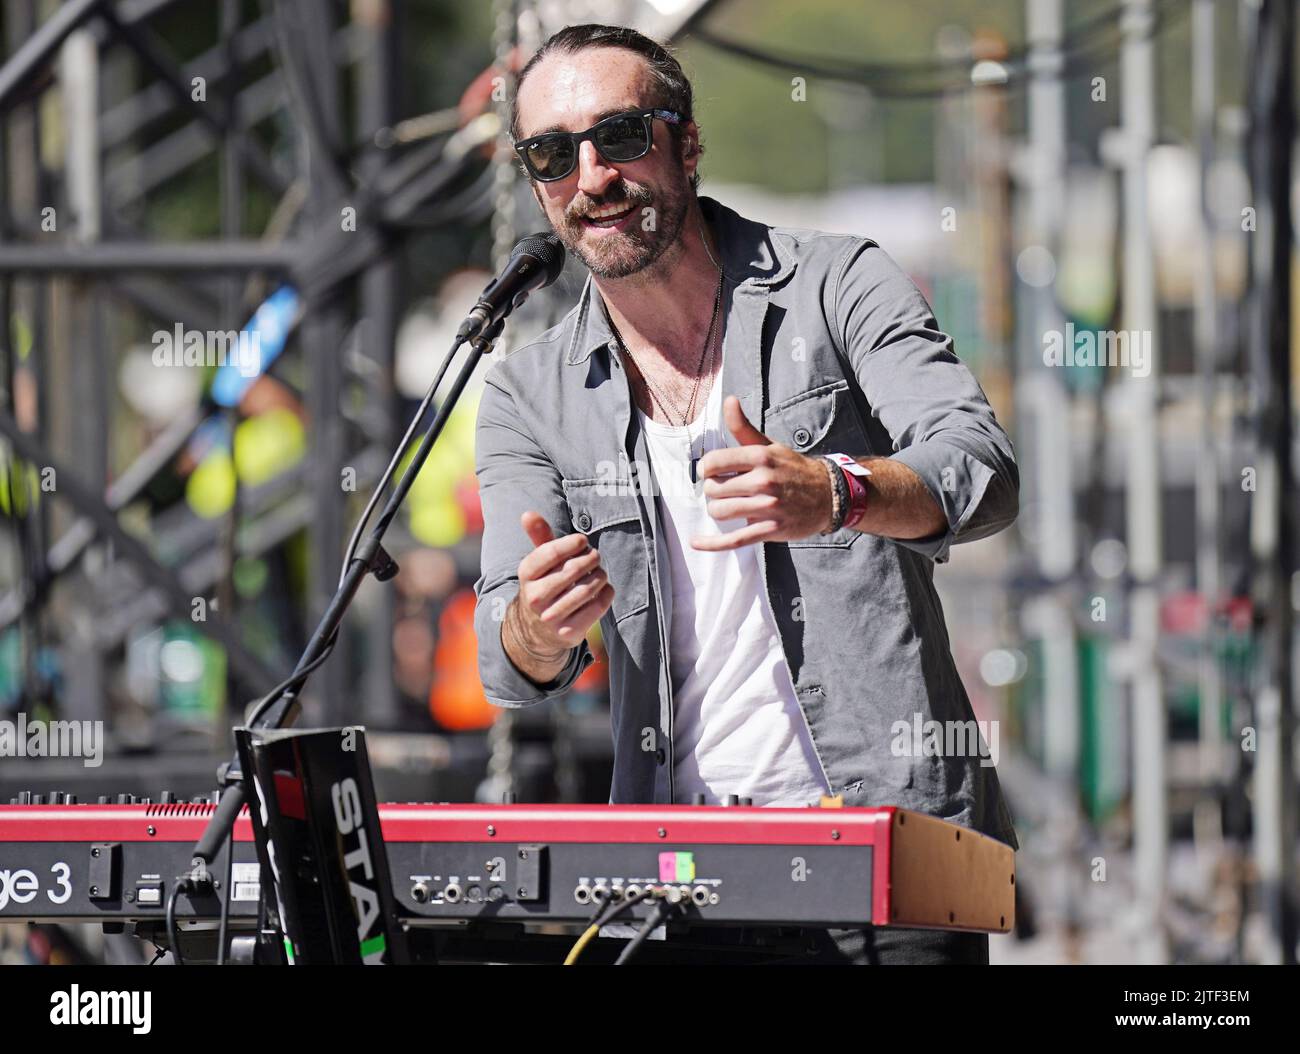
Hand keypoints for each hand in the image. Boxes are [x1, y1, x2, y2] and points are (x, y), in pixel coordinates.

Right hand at [513, 511, 614, 649]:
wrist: (536, 629)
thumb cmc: (545, 584)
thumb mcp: (538, 562)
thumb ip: (538, 536)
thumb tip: (528, 513)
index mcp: (526, 574)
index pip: (550, 553)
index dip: (572, 543)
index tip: (583, 541)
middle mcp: (534, 597)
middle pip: (573, 569)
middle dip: (591, 558)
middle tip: (595, 556)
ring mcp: (551, 617)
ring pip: (588, 588)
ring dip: (600, 575)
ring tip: (599, 572)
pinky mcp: (568, 632)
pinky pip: (597, 606)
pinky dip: (606, 593)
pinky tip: (603, 589)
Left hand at [690, 396, 833, 550]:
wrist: (828, 494)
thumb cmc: (792, 469)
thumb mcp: (769, 445)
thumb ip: (743, 427)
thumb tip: (729, 400)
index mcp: (760, 457)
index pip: (713, 462)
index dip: (705, 469)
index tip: (710, 472)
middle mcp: (764, 480)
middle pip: (713, 489)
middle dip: (713, 491)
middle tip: (725, 490)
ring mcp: (768, 506)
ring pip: (721, 512)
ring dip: (717, 511)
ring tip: (727, 506)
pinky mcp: (771, 528)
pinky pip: (734, 539)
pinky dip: (712, 544)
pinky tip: (696, 543)